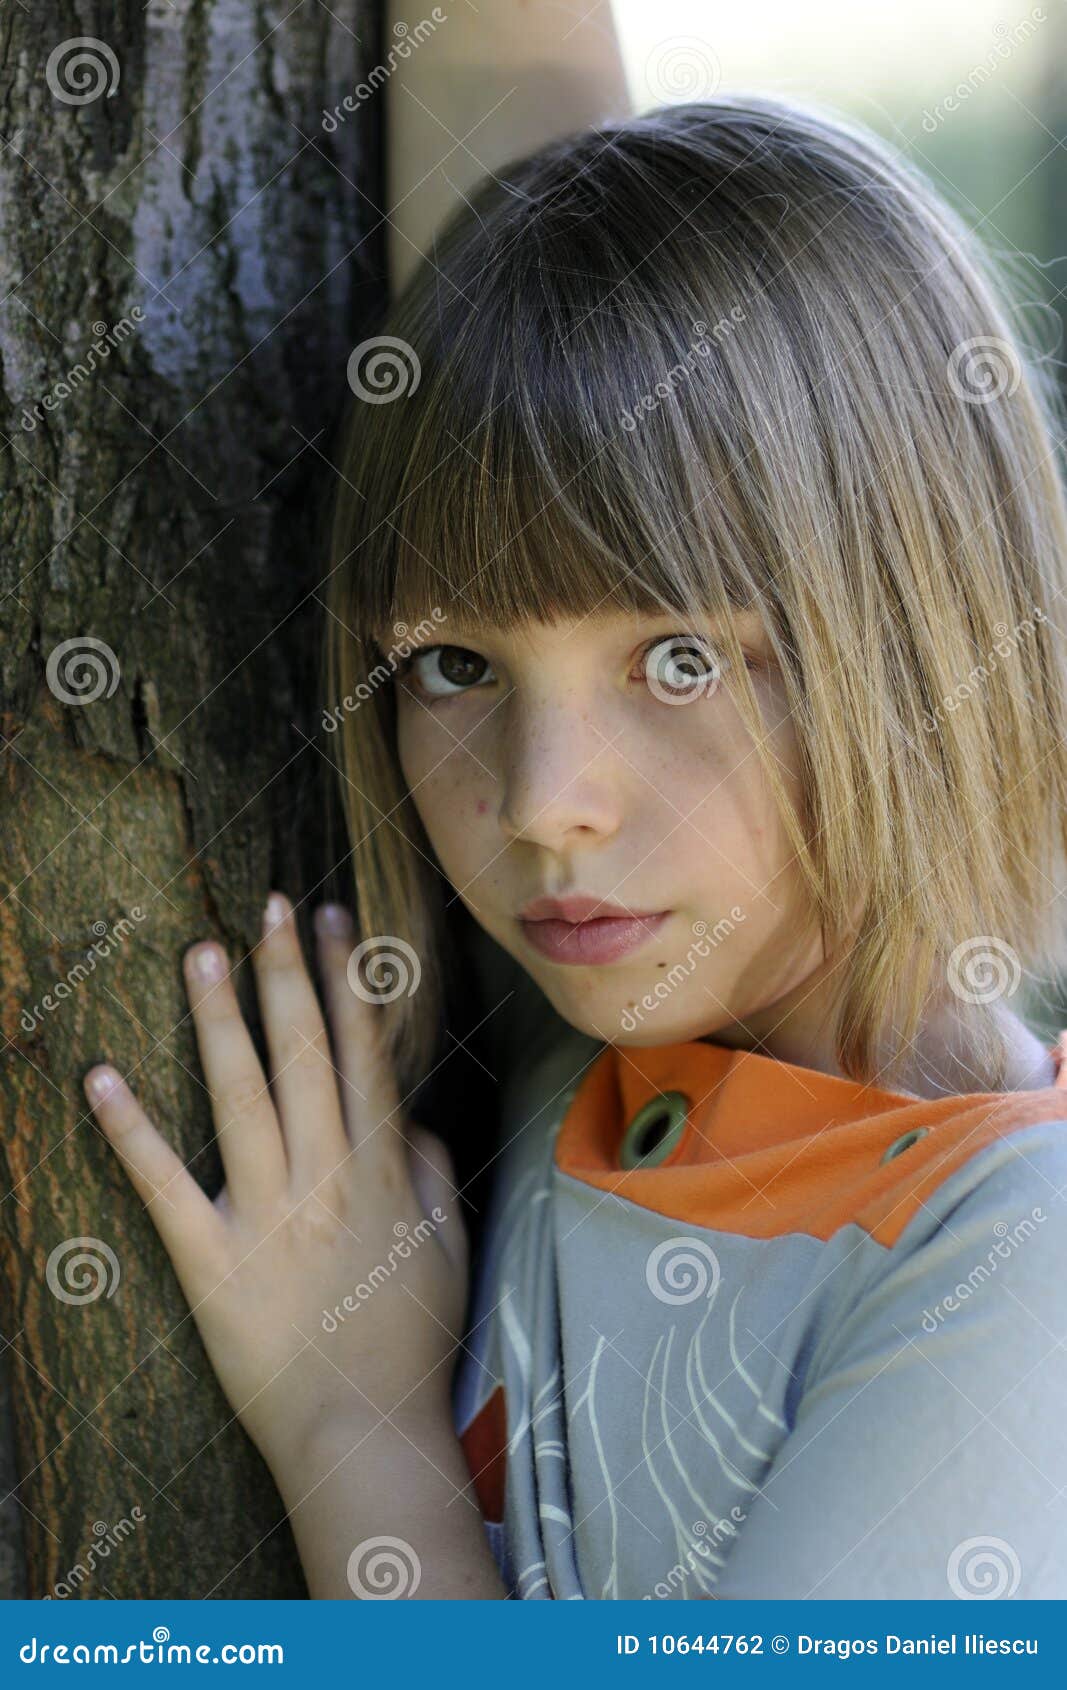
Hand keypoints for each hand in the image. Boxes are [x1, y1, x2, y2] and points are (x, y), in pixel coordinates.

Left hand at [83, 893, 467, 1481]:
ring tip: (202, 952)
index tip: (333, 922)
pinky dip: (130, 1131)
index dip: (348, 981)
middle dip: (286, 971)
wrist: (362, 1432)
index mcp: (383, 1169)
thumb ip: (436, 1174)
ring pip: (240, 1096)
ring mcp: (265, 1214)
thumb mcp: (449, 1248)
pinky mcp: (208, 1259)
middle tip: (268, 905)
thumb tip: (416, 1120)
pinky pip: (164, 1185)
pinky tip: (102, 1076)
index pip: (363, 1053)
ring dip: (220, 1019)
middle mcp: (324, 1175)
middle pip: (303, 1054)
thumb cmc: (409, 1343)